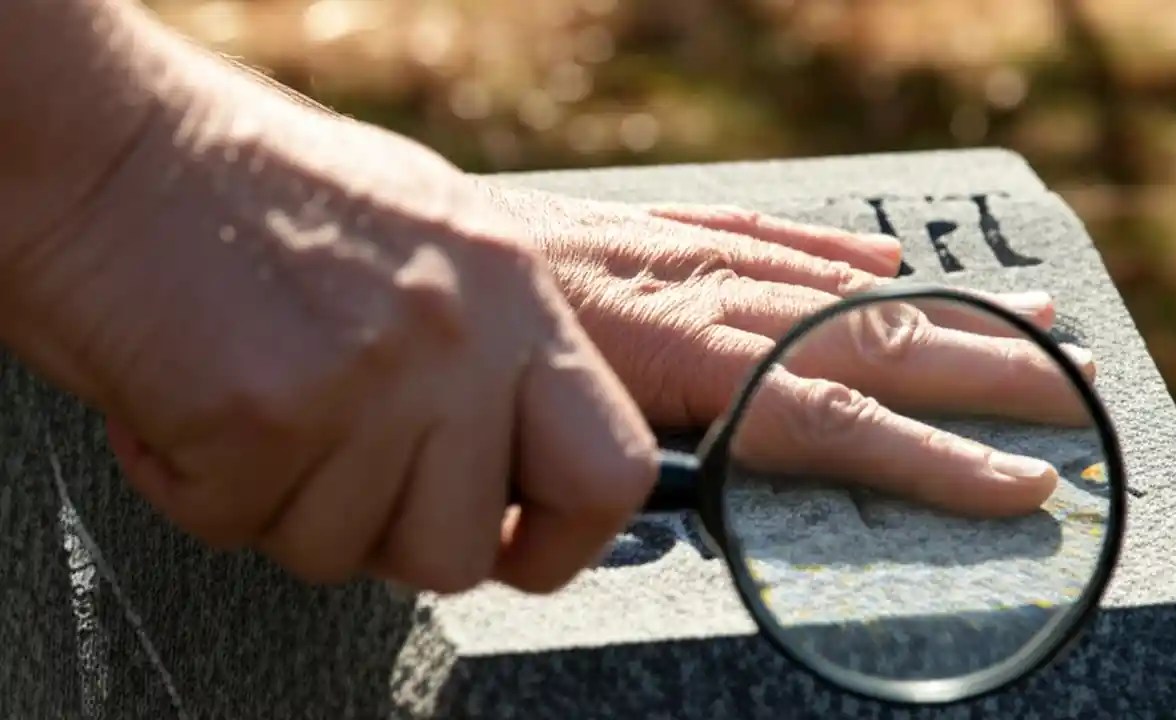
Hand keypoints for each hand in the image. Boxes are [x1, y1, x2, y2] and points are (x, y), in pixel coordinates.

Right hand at [0, 41, 655, 594]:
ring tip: (253, 407)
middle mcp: (460, 336)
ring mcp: (370, 375)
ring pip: (345, 553)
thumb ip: (495, 354)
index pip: (610, 470)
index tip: (512, 547)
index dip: (562, 542)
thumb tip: (524, 454)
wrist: (110, 142)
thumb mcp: (431, 244)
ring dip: (284, 505)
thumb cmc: (255, 192)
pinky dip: (197, 485)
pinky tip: (189, 401)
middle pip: (460, 551)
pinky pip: (241, 524)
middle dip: (387, 539)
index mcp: (517, 297)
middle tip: (331, 468)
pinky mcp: (265, 411)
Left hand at [478, 187, 1096, 516]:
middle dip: (982, 369)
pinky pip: (757, 236)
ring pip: (833, 288)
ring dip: (937, 308)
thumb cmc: (428, 360)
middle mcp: (689, 302)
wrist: (375, 250)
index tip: (1018, 486)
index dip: (932, 459)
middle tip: (1077, 390)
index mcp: (666, 364)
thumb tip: (653, 528)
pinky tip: (881, 260)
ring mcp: (673, 259)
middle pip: (865, 342)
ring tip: (1029, 317)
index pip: (830, 421)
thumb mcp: (503, 447)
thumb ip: (598, 488)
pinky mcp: (644, 229)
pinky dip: (826, 251)